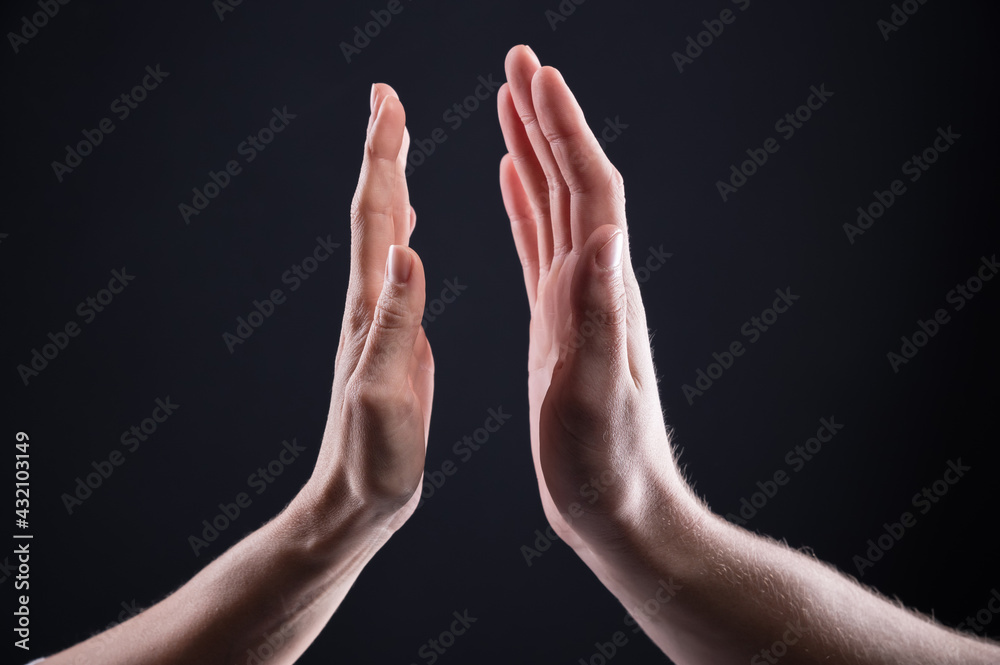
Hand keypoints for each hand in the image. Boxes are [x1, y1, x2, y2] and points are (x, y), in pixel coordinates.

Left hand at [301, 83, 432, 533]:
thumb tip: (407, 250)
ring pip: (384, 236)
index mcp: (370, 312)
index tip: (388, 103)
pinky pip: (396, 270)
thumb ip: (395, 325)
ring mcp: (379, 321)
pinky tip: (411, 231)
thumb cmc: (371, 459)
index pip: (376, 218)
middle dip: (382, 151)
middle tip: (388, 100)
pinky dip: (402, 235)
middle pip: (376, 212)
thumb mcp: (384, 394)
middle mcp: (369, 305)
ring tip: (398, 145)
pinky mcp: (393, 340)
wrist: (356, 499)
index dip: (382, 157)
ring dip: (391, 184)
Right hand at [497, 46, 700, 555]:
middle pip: (572, 180)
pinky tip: (512, 179)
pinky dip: (524, 203)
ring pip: (553, 204)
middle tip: (519, 62)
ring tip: (509, 102)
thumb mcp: (599, 398)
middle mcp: (593, 283)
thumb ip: (597, 319)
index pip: (590, 190)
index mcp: (602, 292)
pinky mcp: (555, 321)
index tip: (537, 75)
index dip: (565, 130)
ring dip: (534, 149)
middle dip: (547, 117)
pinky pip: (537, 244)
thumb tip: (597, 238)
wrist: (617, 506)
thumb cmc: (609, 465)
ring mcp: (573, 299)